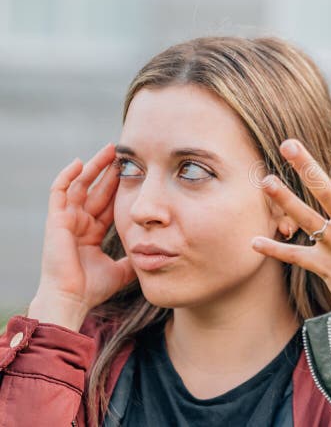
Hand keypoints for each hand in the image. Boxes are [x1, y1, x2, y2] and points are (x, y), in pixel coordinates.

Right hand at [29, 143, 135, 330]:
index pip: (108, 203)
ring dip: (93, 166)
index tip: (135, 171)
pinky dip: (67, 175)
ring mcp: (67, 220)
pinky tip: (79, 162)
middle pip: (96, 189)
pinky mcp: (56, 220)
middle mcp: (79, 223)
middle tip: (123, 152)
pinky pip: (59, 191)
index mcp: (93, 233)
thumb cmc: (93, 288)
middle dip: (109, 170)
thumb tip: (155, 255)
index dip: (120, 187)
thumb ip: (135, 259)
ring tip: (109, 150)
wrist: (72, 299)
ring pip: (80, 185)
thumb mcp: (122, 269)